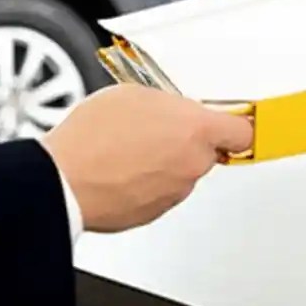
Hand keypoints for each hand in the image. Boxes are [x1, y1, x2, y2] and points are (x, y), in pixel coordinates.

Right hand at [41, 84, 252, 232]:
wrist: (63, 179)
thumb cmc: (92, 136)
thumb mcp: (134, 94)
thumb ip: (168, 104)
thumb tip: (173, 110)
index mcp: (195, 129)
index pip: (242, 132)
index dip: (237, 125)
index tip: (235, 122)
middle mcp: (192, 163)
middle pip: (207, 150)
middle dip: (188, 140)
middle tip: (157, 129)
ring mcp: (175, 191)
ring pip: (182, 171)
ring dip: (165, 161)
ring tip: (128, 149)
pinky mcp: (155, 211)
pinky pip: (160, 191)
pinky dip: (147, 182)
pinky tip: (121, 169)